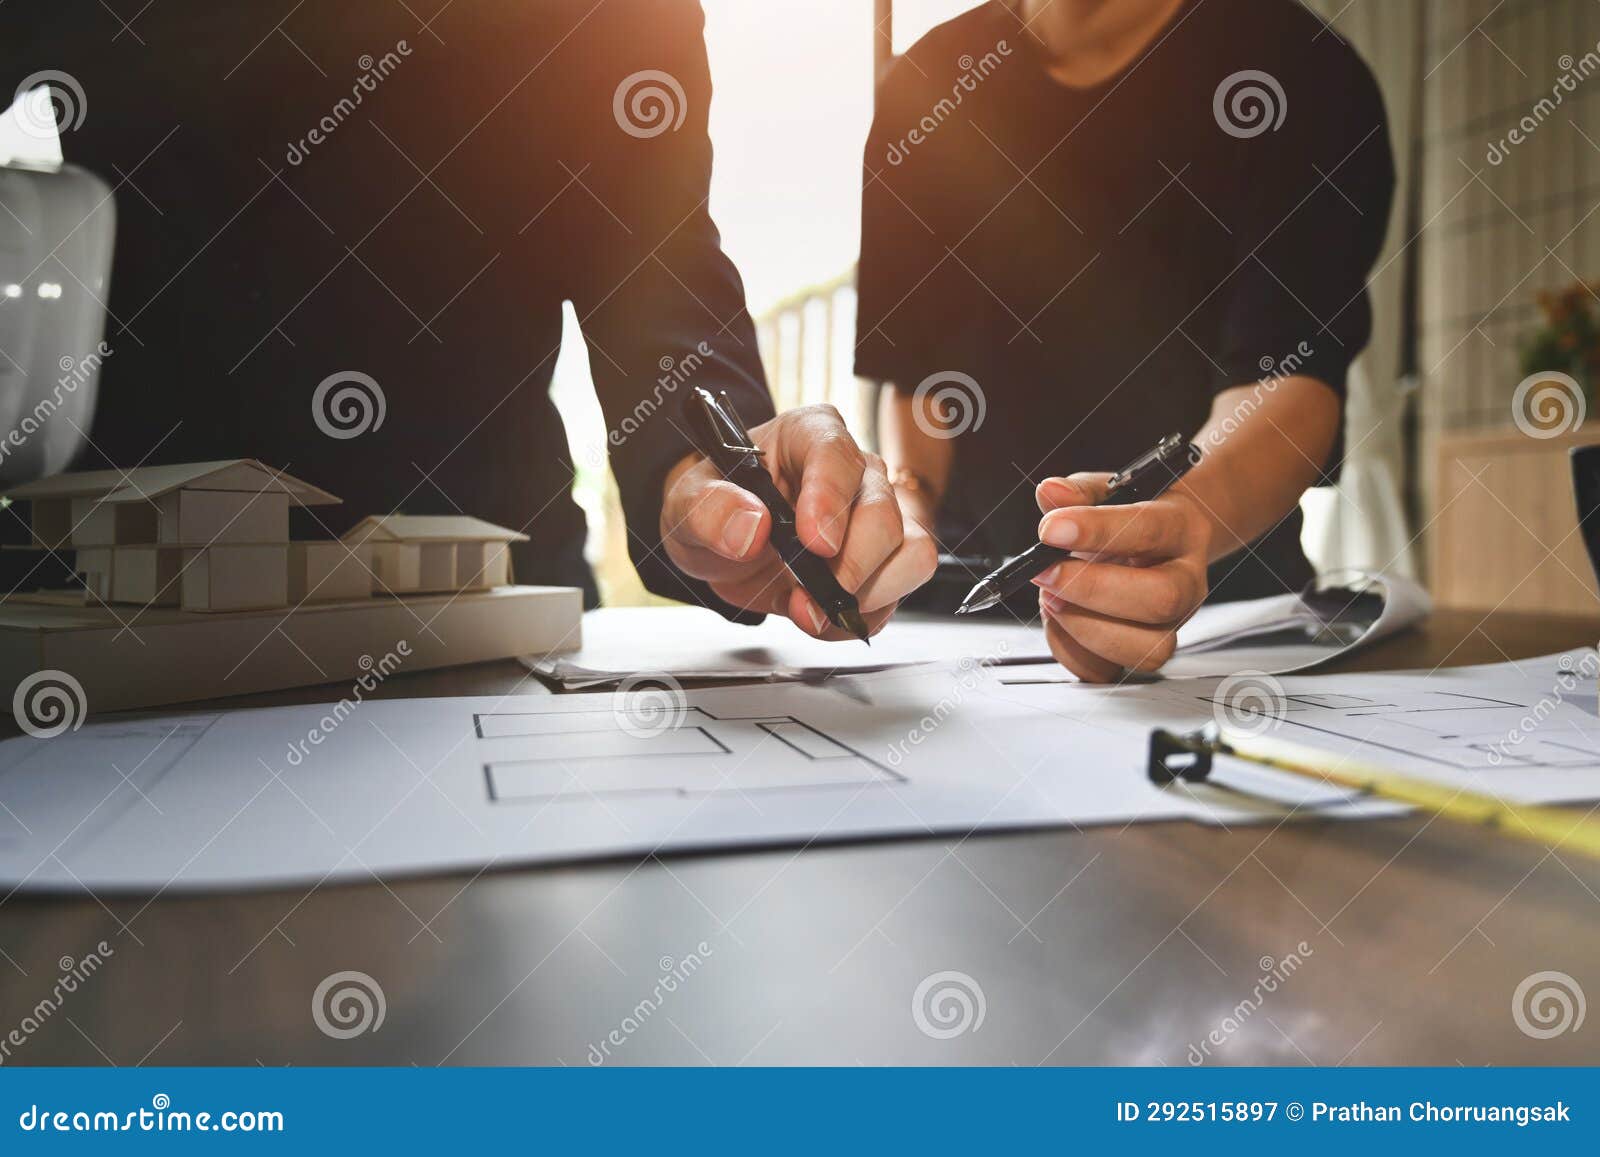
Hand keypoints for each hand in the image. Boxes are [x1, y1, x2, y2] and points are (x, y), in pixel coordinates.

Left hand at [660, 404, 936, 637]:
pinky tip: (820, 616)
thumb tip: (750, 527)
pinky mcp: (884, 561)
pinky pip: (899, 592)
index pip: (835, 453)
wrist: (723, 546)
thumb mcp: (687, 505)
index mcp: (807, 435)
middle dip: (851, 565)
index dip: (830, 498)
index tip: (814, 543)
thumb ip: (709, 509)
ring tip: (813, 610)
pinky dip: (862, 616)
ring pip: (911, 552)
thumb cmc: (716, 508)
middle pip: (883, 511)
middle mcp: (854, 471)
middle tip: (807, 597)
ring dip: (868, 594)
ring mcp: (876, 515)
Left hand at [1031, 473, 1210, 681]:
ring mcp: (1171, 624)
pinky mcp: (1143, 653)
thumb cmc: (1135, 516)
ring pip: (1146, 649)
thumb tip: (1050, 493)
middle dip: (1091, 590)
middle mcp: (1187, 582)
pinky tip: (1058, 620)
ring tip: (1051, 598)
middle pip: (1160, 599)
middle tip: (1046, 573)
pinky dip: (1072, 651)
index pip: (1150, 529)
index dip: (1098, 531)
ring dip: (1084, 627)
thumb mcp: (1111, 490)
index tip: (1051, 529)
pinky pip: (1109, 671)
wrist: (1165, 540)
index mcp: (1182, 529)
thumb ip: (1080, 491)